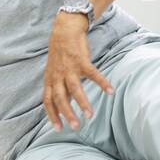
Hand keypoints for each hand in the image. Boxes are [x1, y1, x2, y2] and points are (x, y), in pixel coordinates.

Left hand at [42, 13, 112, 131]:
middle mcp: (58, 76)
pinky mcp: (82, 61)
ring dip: (83, 103)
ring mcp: (70, 68)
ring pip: (75, 89)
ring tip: (90, 116)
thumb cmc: (60, 54)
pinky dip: (102, 83)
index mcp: (50, 79)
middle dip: (67, 113)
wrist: (64, 30)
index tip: (59, 129)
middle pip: (60, 98)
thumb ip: (58, 88)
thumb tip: (62, 106)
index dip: (52, 115)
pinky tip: (110, 92)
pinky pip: (93, 75)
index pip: (48, 101)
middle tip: (76, 127)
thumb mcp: (54, 72)